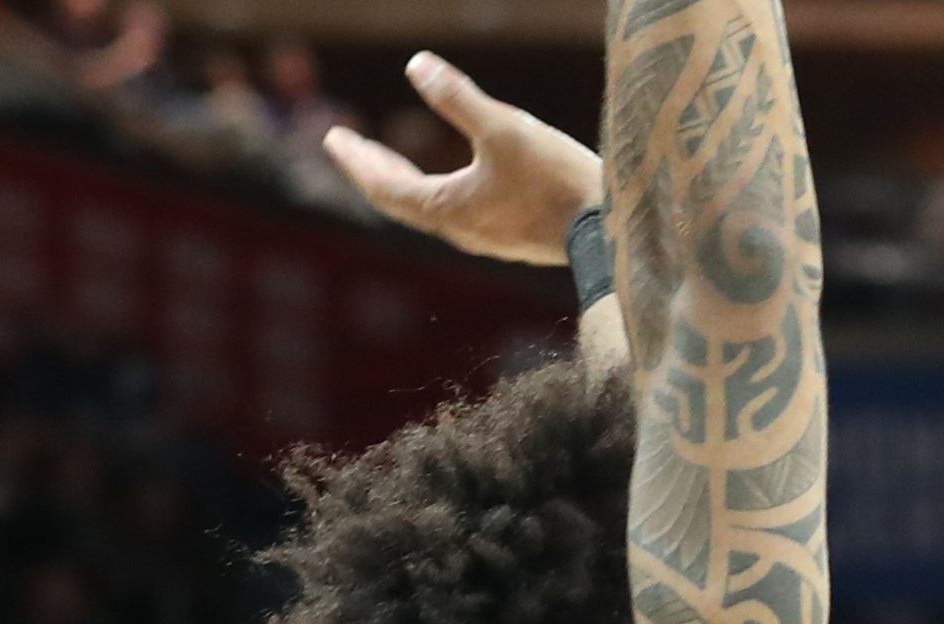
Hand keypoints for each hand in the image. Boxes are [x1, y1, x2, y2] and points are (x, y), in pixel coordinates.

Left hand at [323, 54, 599, 266]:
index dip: (357, 160)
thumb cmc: (557, 182)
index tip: (334, 138)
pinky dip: (437, 190)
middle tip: (349, 145)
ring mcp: (487, 238)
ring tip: (392, 160)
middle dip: (374, 168)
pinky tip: (453, 182)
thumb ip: (459, 99)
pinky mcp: (512, 238)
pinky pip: (458, 213)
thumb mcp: (507, 130)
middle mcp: (460, 230)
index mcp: (447, 207)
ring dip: (405, 180)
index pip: (384, 185)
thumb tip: (417, 63)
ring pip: (429, 208)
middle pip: (401, 199)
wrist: (609, 235)